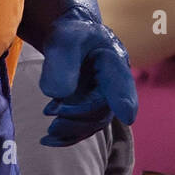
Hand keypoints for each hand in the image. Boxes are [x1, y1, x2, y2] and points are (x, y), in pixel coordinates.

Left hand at [18, 0, 138, 146]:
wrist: (71, 38)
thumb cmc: (71, 34)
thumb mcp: (64, 40)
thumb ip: (62, 62)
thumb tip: (58, 94)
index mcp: (113, 60)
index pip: (120, 82)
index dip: (124, 99)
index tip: (127, 116)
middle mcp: (115, 83)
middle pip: (103, 109)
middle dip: (78, 116)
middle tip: (51, 111)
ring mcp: (106, 98)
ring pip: (93, 123)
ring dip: (71, 129)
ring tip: (49, 129)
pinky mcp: (93, 109)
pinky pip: (85, 128)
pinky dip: (68, 136)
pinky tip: (48, 139)